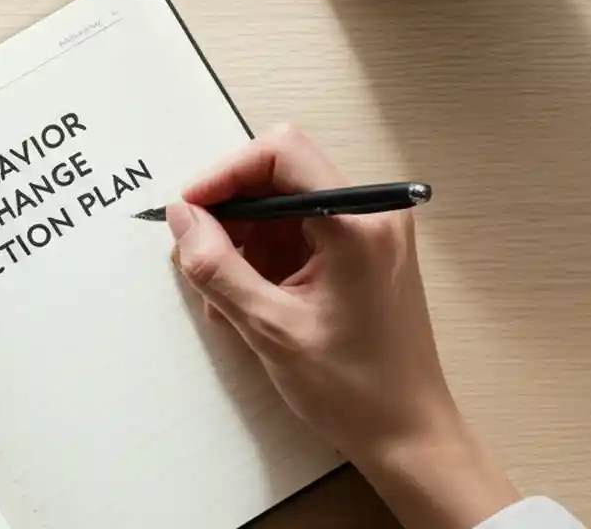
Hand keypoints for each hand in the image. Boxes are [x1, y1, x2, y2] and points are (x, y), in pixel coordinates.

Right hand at [168, 125, 518, 528]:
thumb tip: (181, 219)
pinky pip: (298, 232)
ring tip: (221, 294)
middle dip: (230, 210)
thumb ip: (217, 268)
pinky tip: (246, 299)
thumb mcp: (269, 328)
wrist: (409, 436)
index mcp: (358, 223)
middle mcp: (371, 214)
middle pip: (280, 173)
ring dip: (243, 238)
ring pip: (283, 203)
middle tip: (196, 253)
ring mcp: (369, 232)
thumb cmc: (354, 390)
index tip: (189, 210)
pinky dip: (264, 256)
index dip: (224, 174)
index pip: (281, 154)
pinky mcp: (361, 253)